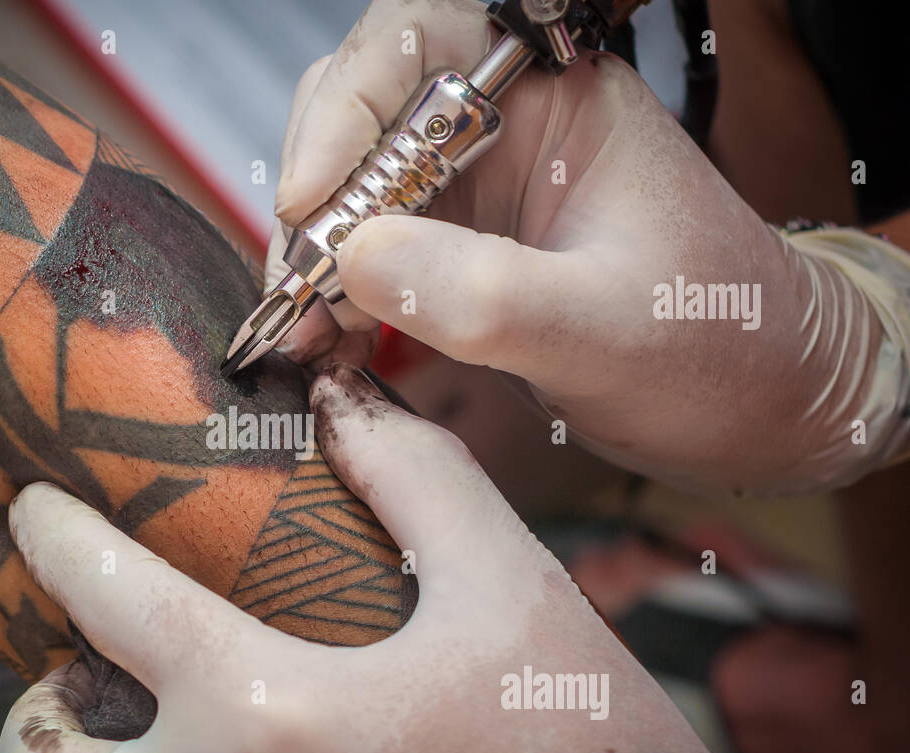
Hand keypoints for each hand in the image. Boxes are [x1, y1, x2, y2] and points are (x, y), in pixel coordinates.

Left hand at [0, 363, 809, 752]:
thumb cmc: (578, 743)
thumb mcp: (504, 579)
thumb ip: (410, 472)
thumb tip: (336, 397)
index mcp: (267, 714)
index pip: (110, 603)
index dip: (55, 539)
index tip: (33, 511)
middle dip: (37, 702)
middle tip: (89, 655)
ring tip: (148, 715)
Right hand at [272, 0, 909, 495]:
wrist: (754, 408)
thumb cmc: (716, 345)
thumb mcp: (604, 327)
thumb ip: (484, 293)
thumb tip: (355, 261)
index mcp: (554, 96)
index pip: (420, 49)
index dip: (346, 111)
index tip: (304, 202)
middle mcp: (502, 131)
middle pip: (364, 120)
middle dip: (317, 200)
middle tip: (293, 288)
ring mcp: (475, 196)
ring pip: (354, 197)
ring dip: (313, 263)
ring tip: (296, 335)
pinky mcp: (457, 259)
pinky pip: (367, 262)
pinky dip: (335, 303)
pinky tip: (321, 348)